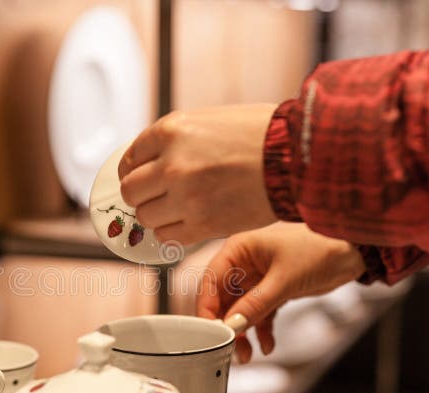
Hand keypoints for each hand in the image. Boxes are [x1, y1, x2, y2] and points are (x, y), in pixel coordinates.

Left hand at [118, 105, 278, 245]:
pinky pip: (168, 236)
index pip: (130, 157)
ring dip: (157, 215)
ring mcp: (185, 197)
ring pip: (146, 216)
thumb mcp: (211, 120)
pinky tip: (187, 223)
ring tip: (177, 209)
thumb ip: (179, 140)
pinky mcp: (203, 225)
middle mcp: (172, 165)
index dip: (133, 170)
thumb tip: (153, 160)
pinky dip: (172, 233)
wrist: (298, 158)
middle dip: (141, 194)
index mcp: (172, 131)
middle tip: (156, 195)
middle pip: (131, 190)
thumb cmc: (264, 134)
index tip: (139, 176)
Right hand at [196, 222, 365, 361]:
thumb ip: (256, 304)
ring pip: (241, 311)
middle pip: (224, 300)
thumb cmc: (319, 247)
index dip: (208, 309)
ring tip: (248, 355)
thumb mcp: (284, 280)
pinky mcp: (273, 290)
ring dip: (244, 334)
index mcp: (238, 250)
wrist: (352, 249)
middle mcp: (244, 263)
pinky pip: (260, 314)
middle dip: (228, 327)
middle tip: (230, 349)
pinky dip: (262, 330)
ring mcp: (258, 278)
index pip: (211, 282)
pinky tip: (267, 345)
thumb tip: (233, 325)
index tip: (210, 332)